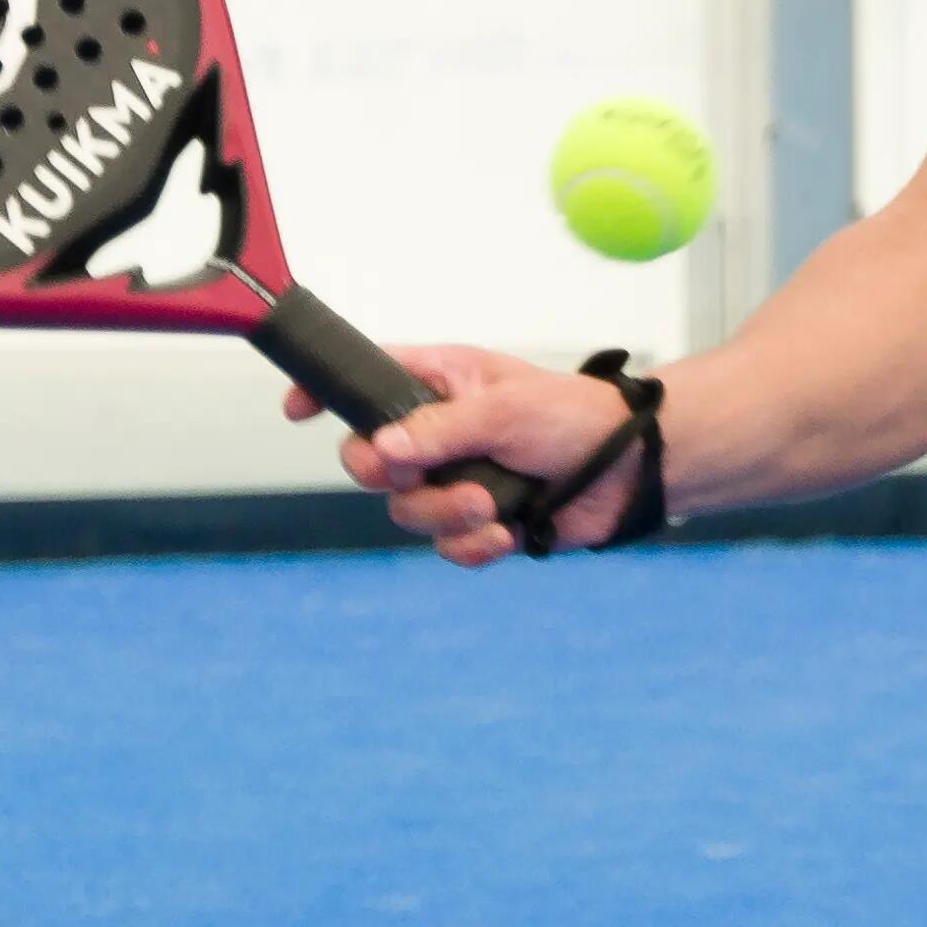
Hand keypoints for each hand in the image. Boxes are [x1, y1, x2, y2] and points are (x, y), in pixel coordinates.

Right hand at [289, 339, 653, 564]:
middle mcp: (436, 432)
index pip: (363, 381)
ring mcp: (455, 479)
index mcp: (437, 383)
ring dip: (443, 514)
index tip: (296, 411)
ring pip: (406, 511)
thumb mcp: (504, 409)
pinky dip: (470, 546)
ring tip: (489, 504)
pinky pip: (447, 546)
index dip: (324, 393)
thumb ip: (439, 428)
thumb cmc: (573, 416)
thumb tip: (382, 450)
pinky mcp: (479, 523)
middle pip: (368, 461)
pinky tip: (505, 535)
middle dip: (387, 476)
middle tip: (420, 474)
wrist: (630, 472)